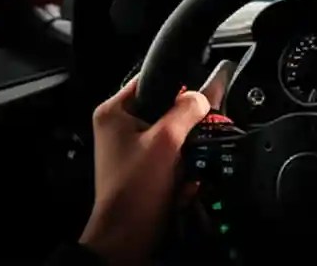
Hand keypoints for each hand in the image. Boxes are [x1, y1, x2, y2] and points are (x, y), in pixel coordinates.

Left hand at [78, 77, 209, 265]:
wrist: (127, 236)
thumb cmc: (133, 190)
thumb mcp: (165, 142)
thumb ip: (185, 112)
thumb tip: (203, 95)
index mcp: (114, 112)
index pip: (151, 80)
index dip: (177, 88)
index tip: (198, 99)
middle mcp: (118, 126)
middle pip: (165, 109)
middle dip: (183, 128)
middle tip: (189, 142)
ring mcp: (130, 148)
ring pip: (171, 135)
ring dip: (184, 151)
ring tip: (180, 168)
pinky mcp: (143, 167)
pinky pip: (170, 156)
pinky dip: (179, 167)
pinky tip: (178, 183)